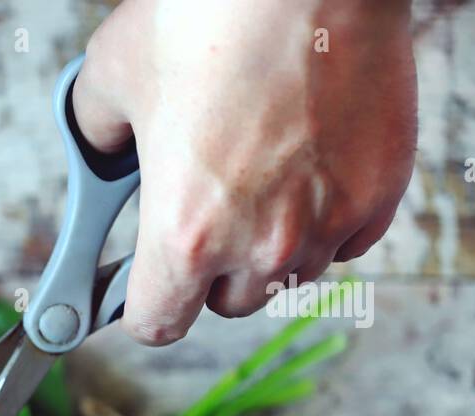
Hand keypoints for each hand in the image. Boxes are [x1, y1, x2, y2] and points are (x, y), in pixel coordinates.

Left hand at [74, 0, 415, 344]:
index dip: (145, 308)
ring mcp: (327, 224)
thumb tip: (100, 154)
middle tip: (203, 212)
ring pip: (290, 275)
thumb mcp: (112, 77)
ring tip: (258, 178)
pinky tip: (307, 169)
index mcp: (184, 235)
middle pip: (228, 304)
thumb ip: (95, 138)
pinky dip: (326, 220)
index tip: (143, 291)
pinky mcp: (379, 194)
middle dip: (210, 272)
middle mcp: (260, 246)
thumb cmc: (213, 16)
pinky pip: (347, 240)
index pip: (159, 325)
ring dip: (270, 248)